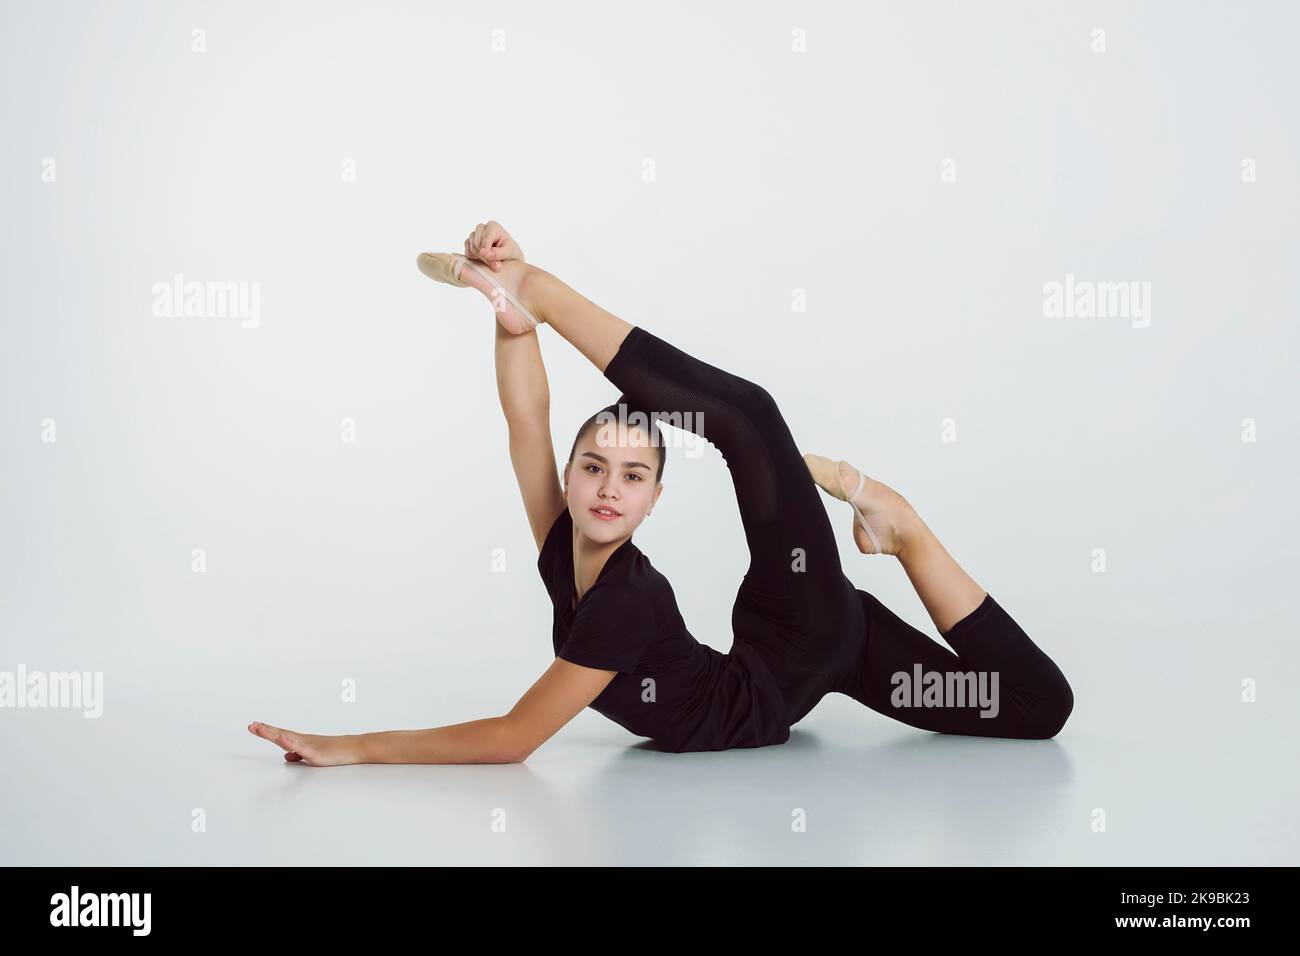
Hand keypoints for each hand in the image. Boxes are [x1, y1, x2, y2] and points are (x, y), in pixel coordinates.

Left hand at [247, 721, 364, 766]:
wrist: (352, 748)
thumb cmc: (334, 750)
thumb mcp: (312, 754)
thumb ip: (298, 754)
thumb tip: (286, 756)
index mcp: (300, 741)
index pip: (280, 735)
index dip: (267, 731)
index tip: (254, 726)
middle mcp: (302, 740)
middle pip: (281, 734)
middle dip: (266, 731)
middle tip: (251, 726)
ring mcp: (308, 745)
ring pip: (288, 738)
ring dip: (273, 733)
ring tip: (260, 729)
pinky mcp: (315, 753)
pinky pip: (301, 748)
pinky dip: (291, 742)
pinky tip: (283, 738)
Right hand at [464, 220, 523, 270]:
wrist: (508, 255)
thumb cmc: (509, 250)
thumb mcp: (508, 252)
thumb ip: (497, 253)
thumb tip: (483, 253)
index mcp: (492, 226)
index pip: (485, 239)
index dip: (488, 252)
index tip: (495, 263)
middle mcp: (481, 228)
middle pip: (477, 243)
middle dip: (485, 256)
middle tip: (495, 265)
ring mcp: (474, 235)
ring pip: (471, 248)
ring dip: (481, 258)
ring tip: (492, 262)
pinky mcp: (469, 243)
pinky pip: (467, 252)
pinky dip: (475, 258)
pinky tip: (484, 259)